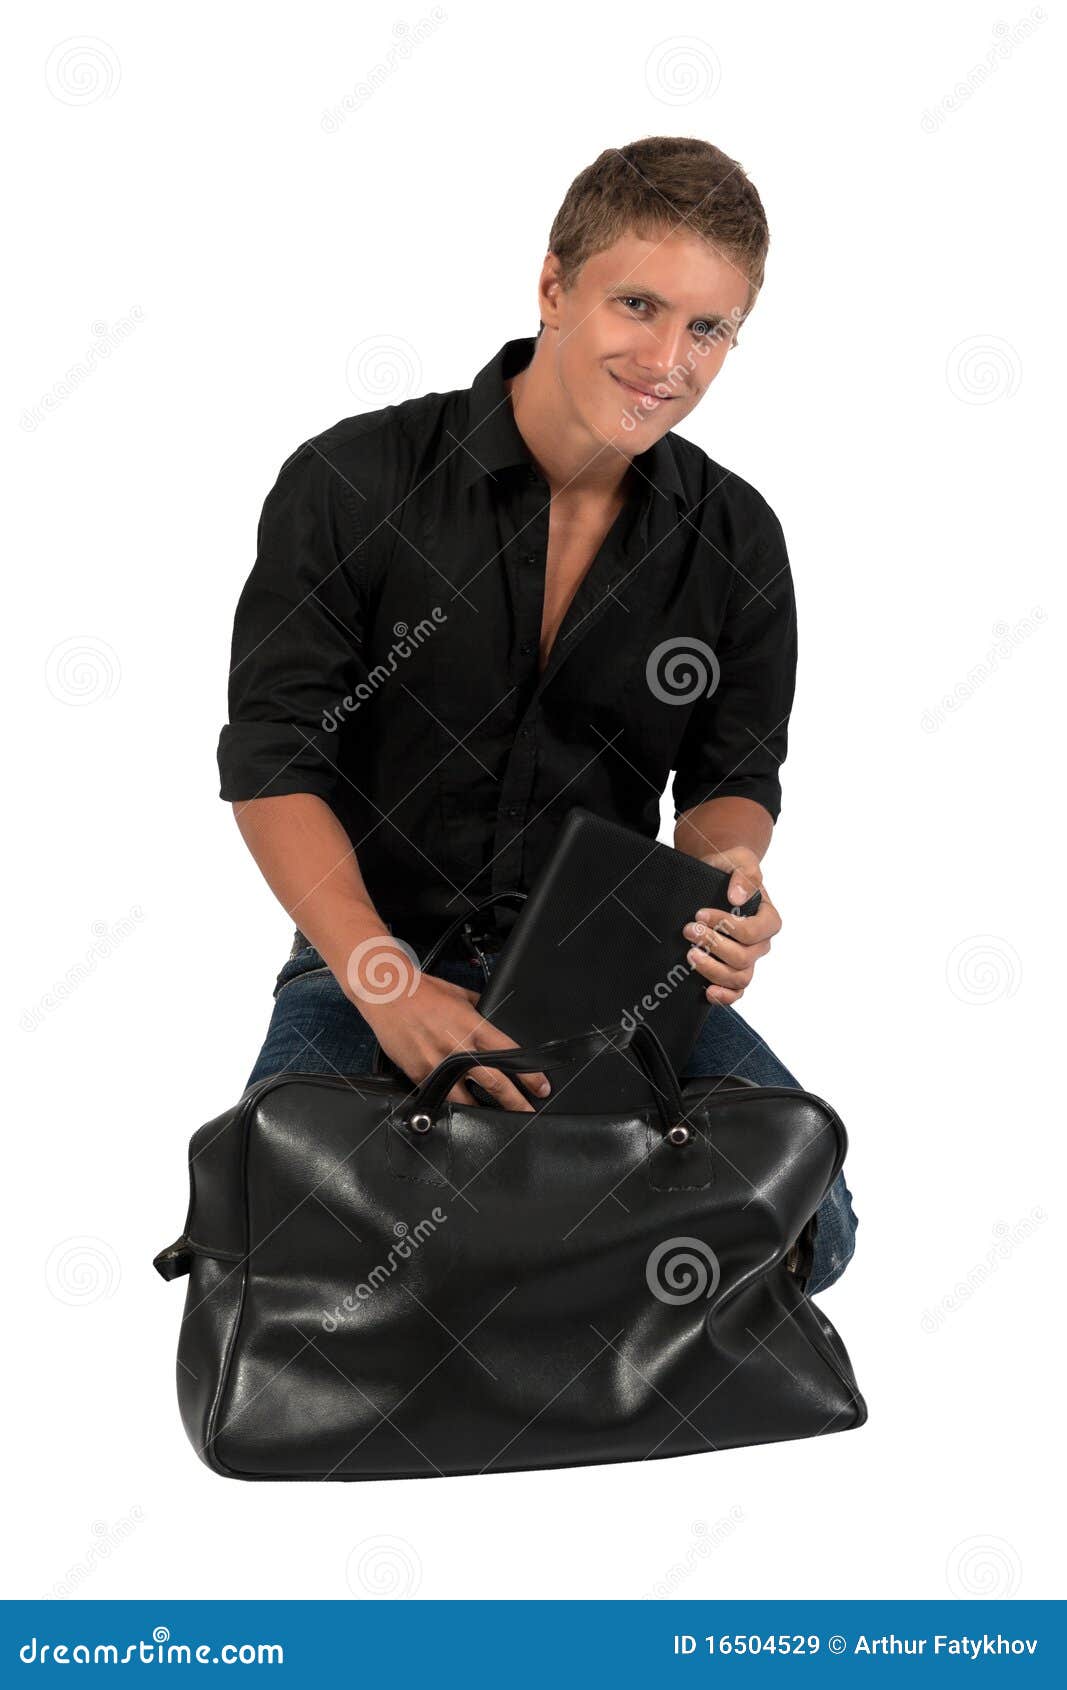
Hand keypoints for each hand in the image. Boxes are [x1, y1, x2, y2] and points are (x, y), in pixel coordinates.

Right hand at [357, 970, 551, 1110]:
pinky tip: (460, 1113)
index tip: (541, 1088)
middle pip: (495, 1084)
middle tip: (528, 1112)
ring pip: (467, 1100)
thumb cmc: (424, 992)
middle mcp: (459, 1048)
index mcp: (474, 1027)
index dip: (530, 1075)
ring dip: (483, 1111)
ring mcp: (438, 1065)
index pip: (511, 1055)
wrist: (388, 993)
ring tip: (495, 1121)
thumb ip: (480, 1012)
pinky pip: (439, 1097)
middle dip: (516, 1102)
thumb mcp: (461, 996)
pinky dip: (451, 1105)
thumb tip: (494, 1022)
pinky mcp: (419, 1074)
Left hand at [680, 846, 780, 1006]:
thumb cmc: (729, 869)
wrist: (713, 878)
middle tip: (689, 931)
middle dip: (713, 945)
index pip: (754, 932)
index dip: (727, 927)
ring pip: (738, 978)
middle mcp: (761, 943)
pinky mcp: (733, 971)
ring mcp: (748, 959)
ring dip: (712, 970)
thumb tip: (738, 897)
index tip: (701, 914)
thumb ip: (745, 874)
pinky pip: (736, 992)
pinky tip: (707, 991)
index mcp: (768, 918)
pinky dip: (724, 996)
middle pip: (743, 957)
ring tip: (690, 956)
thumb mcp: (739, 860)